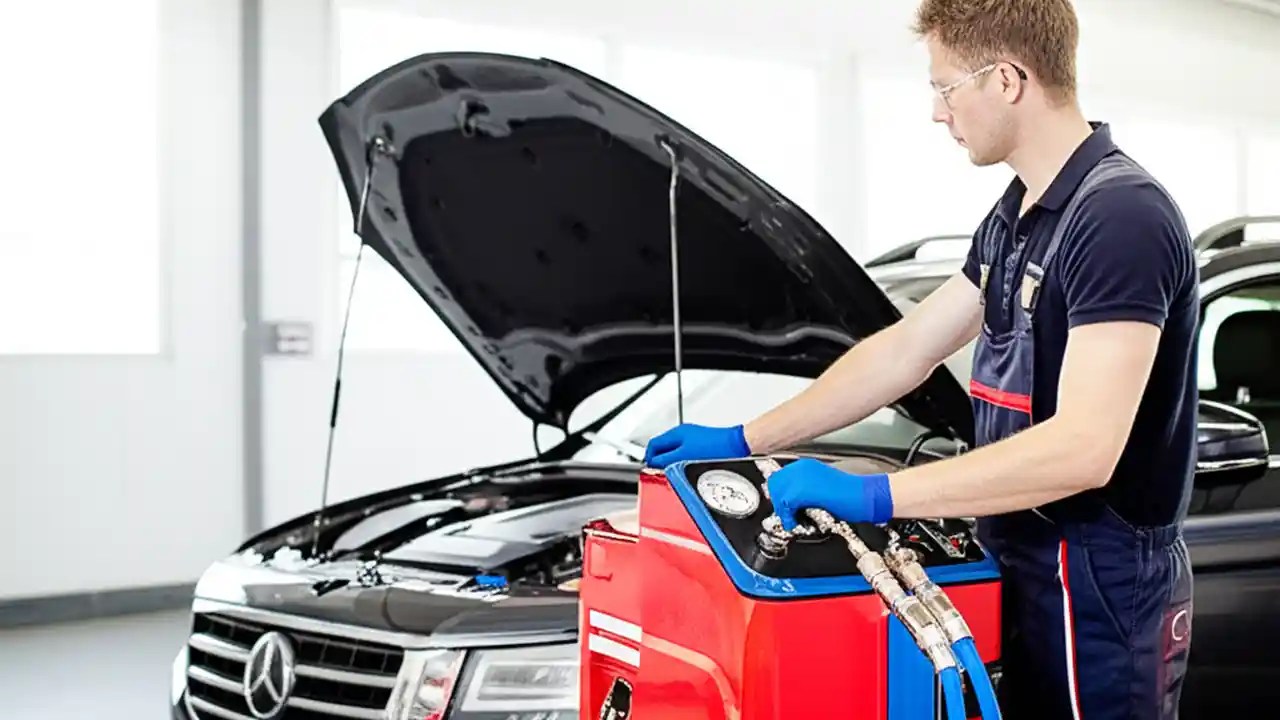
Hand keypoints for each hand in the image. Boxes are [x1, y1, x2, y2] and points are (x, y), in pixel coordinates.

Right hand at [643, 423, 750, 467]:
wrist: (739, 446)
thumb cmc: (717, 448)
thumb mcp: (684, 456)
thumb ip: (665, 460)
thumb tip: (653, 464)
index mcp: (677, 434)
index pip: (653, 445)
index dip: (649, 458)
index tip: (649, 470)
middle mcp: (685, 435)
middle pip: (664, 449)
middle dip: (661, 462)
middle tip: (661, 473)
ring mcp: (695, 440)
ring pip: (675, 454)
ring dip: (673, 464)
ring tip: (675, 474)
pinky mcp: (704, 448)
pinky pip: (687, 456)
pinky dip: (684, 464)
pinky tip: (689, 472)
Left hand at [766, 458, 893, 529]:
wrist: (864, 496)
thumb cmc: (850, 494)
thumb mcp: (822, 486)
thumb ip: (805, 489)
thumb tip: (789, 501)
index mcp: (806, 465)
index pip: (779, 477)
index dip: (778, 494)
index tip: (783, 507)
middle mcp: (801, 467)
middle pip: (774, 484)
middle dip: (778, 502)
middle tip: (788, 515)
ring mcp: (802, 477)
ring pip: (778, 494)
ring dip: (783, 510)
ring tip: (792, 520)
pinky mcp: (804, 490)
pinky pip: (786, 504)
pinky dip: (788, 516)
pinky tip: (795, 522)